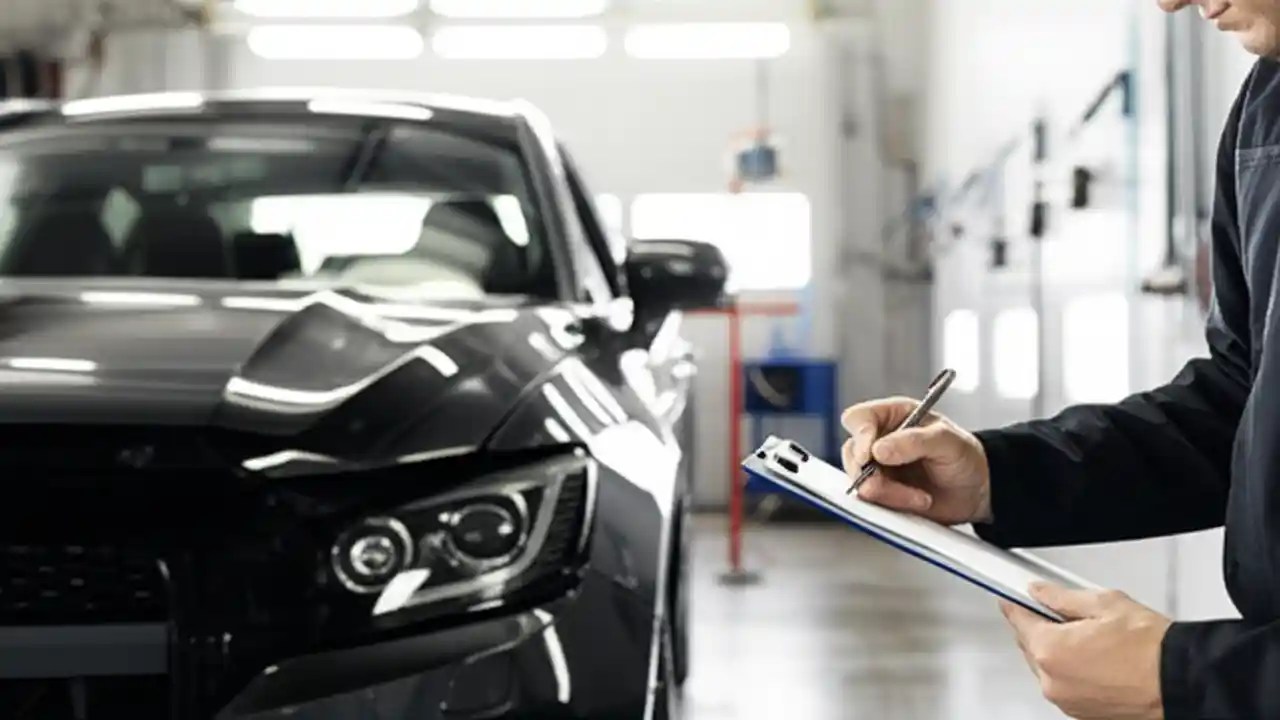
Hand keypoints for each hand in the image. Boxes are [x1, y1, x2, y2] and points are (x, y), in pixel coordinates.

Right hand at [840, 397, 991, 524]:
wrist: (978, 492)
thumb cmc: (965, 457)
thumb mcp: (947, 441)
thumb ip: (914, 441)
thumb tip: (878, 450)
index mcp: (894, 416)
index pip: (859, 418)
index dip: (860, 435)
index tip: (870, 455)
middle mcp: (880, 440)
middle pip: (852, 453)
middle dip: (872, 473)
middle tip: (895, 485)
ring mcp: (879, 469)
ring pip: (859, 481)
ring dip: (887, 493)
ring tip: (919, 496)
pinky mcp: (883, 493)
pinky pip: (872, 501)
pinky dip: (892, 504)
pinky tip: (917, 501)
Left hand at [1001, 584, 1172, 719]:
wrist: (1182, 681)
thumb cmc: (1150, 648)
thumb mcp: (1104, 604)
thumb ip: (1061, 597)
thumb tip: (1040, 592)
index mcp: (1050, 650)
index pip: (1018, 620)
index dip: (1016, 603)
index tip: (1013, 597)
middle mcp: (1052, 681)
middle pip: (1030, 645)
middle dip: (1040, 627)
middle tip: (1064, 615)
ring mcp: (1066, 701)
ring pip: (1046, 667)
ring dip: (1056, 652)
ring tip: (1091, 640)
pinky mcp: (1082, 714)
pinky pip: (1064, 686)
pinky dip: (1071, 672)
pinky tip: (1096, 660)